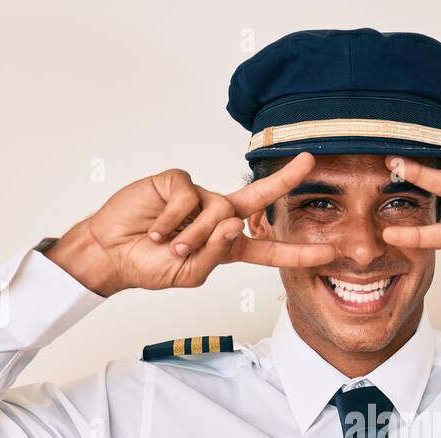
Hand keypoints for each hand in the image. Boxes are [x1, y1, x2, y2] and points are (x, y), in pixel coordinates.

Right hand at [45, 152, 335, 295]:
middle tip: (309, 161)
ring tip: (167, 245)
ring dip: (193, 234)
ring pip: (217, 210)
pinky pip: (188, 197)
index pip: (268, 249)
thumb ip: (215, 253)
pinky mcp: (177, 182)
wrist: (111, 253)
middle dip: (284, 180)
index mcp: (227, 246)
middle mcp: (218, 217)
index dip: (297, 253)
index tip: (329, 253)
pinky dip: (172, 218)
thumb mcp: (189, 273)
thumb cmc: (149, 266)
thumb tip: (233, 222)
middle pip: (257, 198)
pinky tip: (155, 228)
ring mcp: (199, 198)